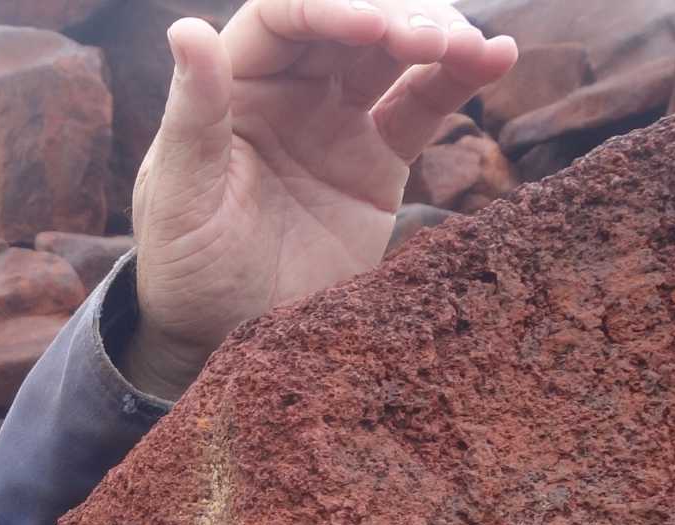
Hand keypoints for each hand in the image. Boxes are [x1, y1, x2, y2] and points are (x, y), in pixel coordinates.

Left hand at [122, 0, 520, 398]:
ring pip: (395, 54)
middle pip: (350, 23)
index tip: (371, 23)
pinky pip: (424, 106)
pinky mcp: (378, 161)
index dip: (329, 6)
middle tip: (431, 40)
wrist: (226, 341)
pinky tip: (495, 58)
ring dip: (437, 36)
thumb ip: (193, 117)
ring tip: (474, 48)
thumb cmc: (184, 272)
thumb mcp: (179, 200)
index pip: (283, 17)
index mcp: (234, 87)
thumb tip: (186, 28)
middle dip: (396, 17)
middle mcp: (288, 91)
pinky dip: (461, 78)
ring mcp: (337, 121)